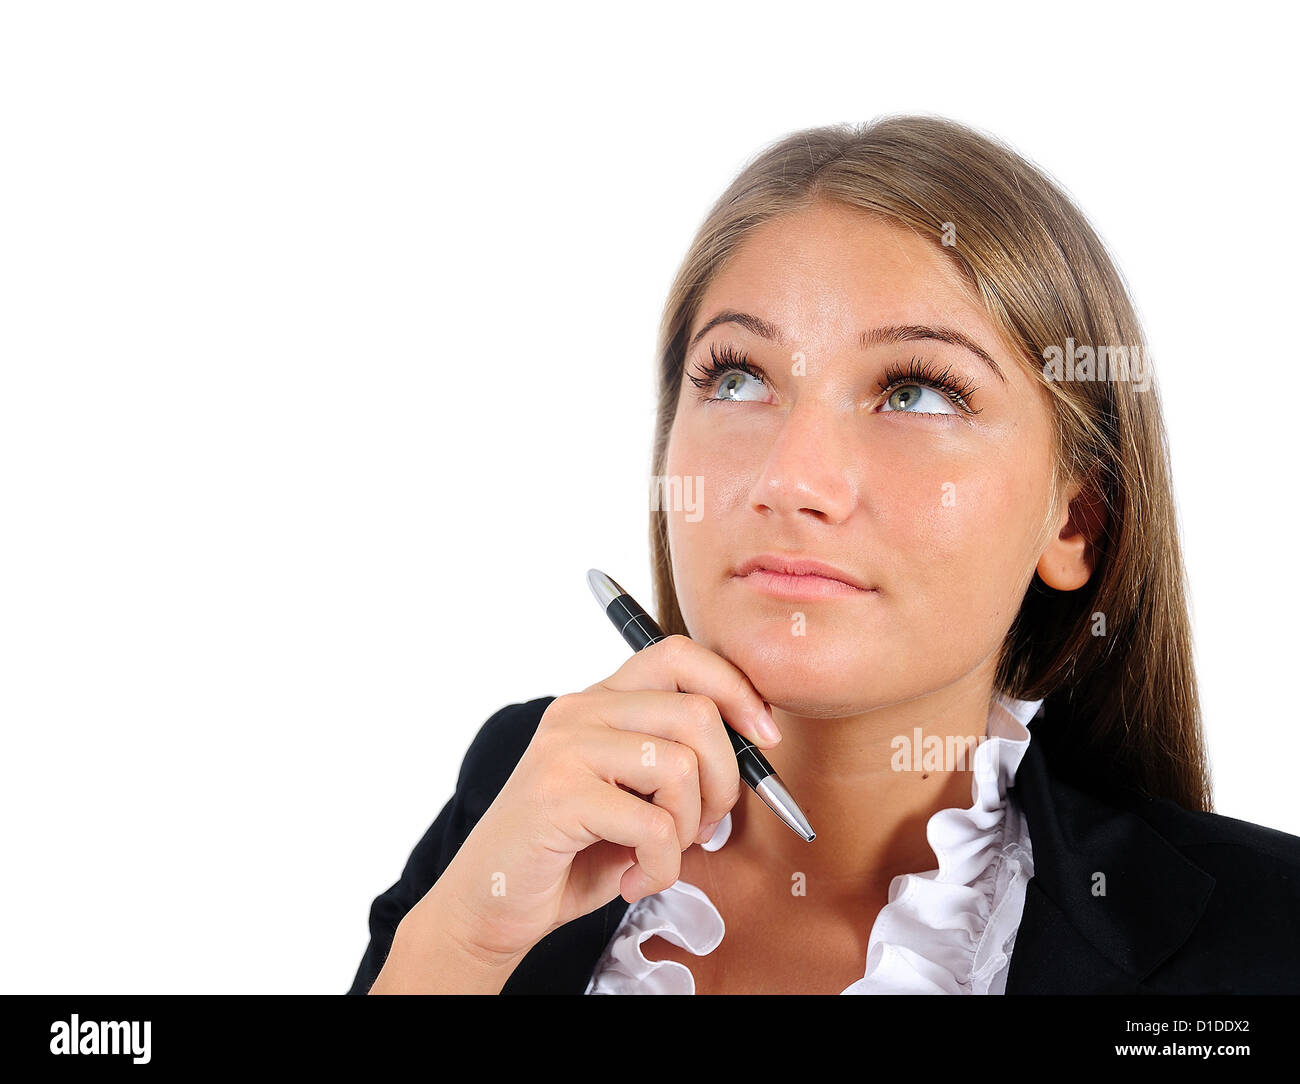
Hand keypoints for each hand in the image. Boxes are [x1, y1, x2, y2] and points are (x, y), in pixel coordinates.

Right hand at [405, 634, 779, 964]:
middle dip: (726, 781)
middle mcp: (580, 710)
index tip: (764, 740)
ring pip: (681, 766)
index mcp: (601, 700)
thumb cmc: (573, 850)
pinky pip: (654, 824)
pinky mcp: (559, 795)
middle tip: (705, 826)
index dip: (736, 690)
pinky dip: (662, 866)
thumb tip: (757, 744)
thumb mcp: (635, 792)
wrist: (492, 902)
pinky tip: (635, 878)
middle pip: (697, 713)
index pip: (681, 654)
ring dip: (691, 828)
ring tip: (661, 854)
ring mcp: (566, 749)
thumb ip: (681, 758)